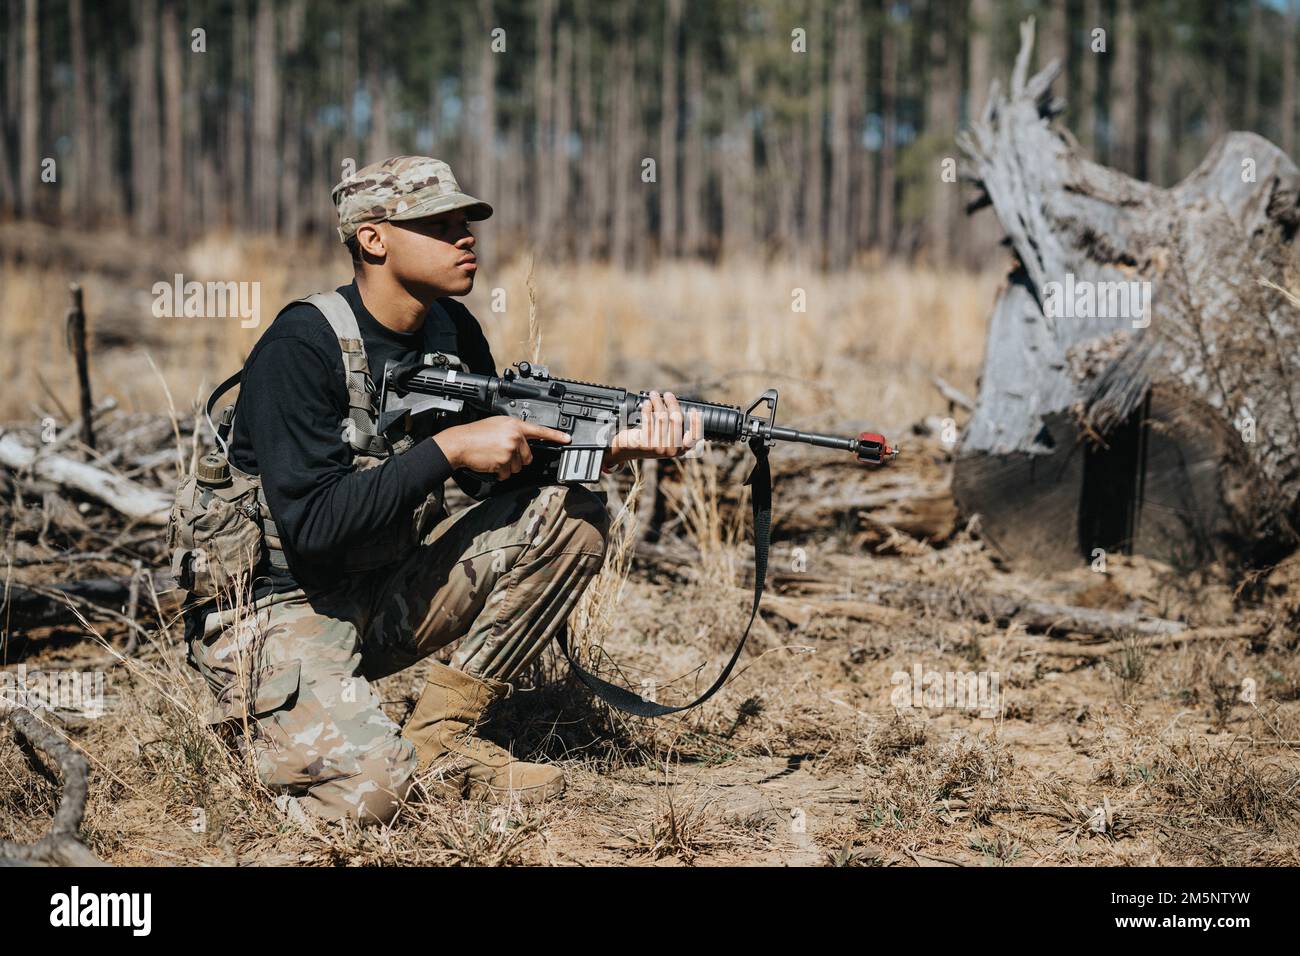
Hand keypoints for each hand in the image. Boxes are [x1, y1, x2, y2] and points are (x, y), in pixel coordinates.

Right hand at [434, 417, 570, 479]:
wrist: (460, 443)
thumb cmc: (476, 434)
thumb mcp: (497, 424)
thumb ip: (514, 430)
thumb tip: (525, 440)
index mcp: (515, 425)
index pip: (540, 430)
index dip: (556, 436)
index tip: (567, 439)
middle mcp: (515, 436)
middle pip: (528, 456)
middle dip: (517, 459)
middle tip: (502, 453)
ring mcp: (510, 450)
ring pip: (518, 467)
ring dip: (507, 466)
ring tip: (494, 456)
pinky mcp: (504, 462)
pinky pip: (507, 474)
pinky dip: (500, 472)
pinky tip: (491, 463)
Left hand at [606, 390, 703, 466]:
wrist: (627, 449)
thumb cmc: (648, 440)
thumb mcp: (665, 437)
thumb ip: (674, 427)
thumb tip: (677, 405)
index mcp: (680, 450)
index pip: (695, 437)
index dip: (697, 422)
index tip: (694, 409)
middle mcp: (671, 450)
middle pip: (677, 420)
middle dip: (672, 403)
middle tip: (668, 394)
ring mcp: (659, 448)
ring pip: (662, 417)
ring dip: (658, 402)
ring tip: (654, 395)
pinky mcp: (646, 443)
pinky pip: (649, 420)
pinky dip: (648, 409)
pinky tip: (646, 403)